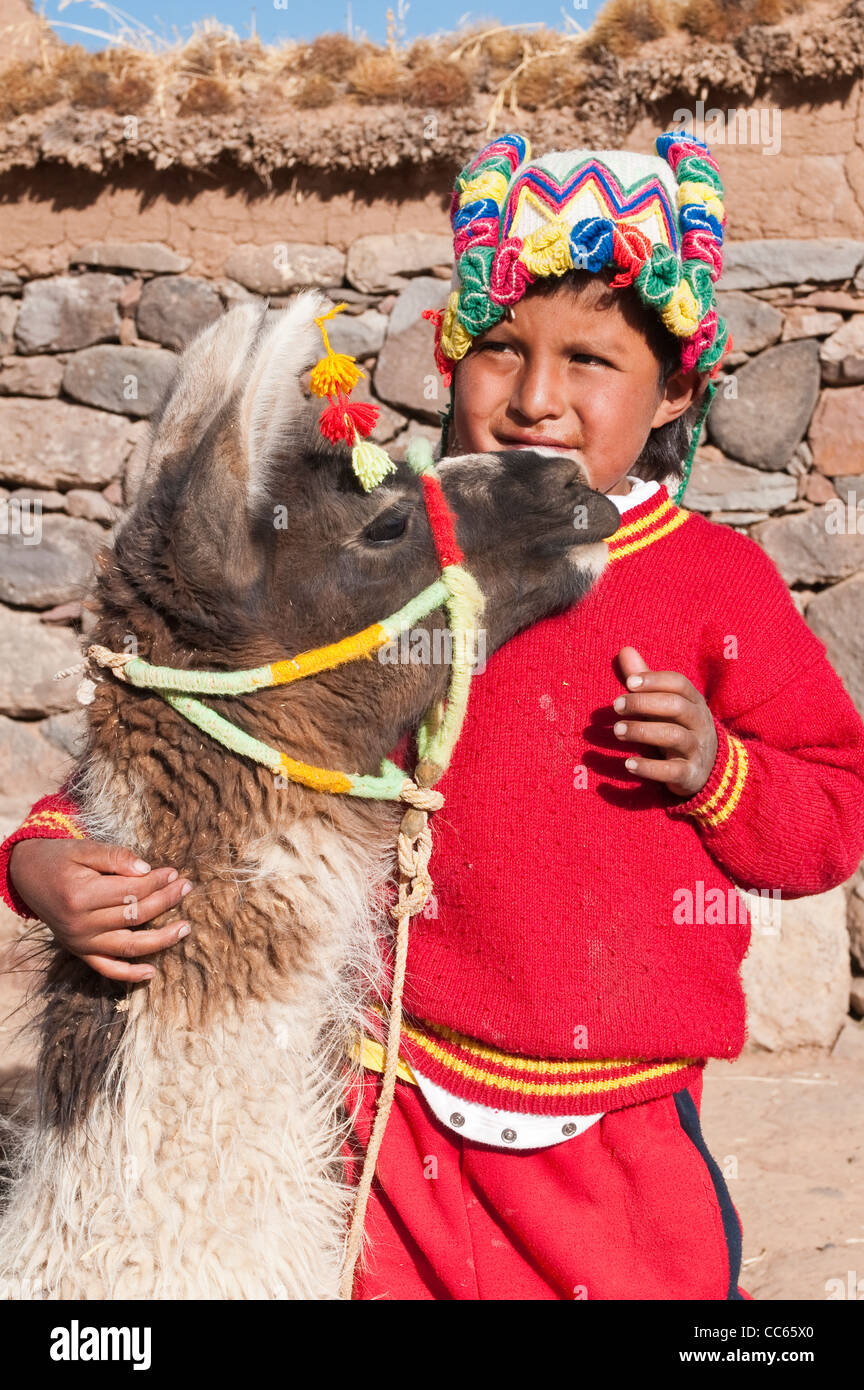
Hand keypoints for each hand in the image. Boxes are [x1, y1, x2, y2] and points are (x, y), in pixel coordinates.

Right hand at [9, 839, 192, 982]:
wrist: (27, 876)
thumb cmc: (59, 859)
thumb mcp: (84, 848)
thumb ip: (115, 857)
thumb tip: (146, 870)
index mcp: (81, 896)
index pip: (132, 891)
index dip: (157, 882)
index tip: (175, 873)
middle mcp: (81, 924)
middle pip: (135, 916)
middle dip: (166, 902)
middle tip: (186, 888)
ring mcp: (81, 942)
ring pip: (128, 947)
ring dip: (161, 940)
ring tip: (185, 929)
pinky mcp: (80, 952)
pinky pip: (107, 968)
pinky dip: (129, 974)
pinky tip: (152, 973)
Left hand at [611, 646, 717, 797]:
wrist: (709, 770)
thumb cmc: (678, 727)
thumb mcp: (665, 704)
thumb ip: (645, 681)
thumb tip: (624, 649)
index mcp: (693, 701)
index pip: (679, 684)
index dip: (654, 681)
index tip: (629, 683)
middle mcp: (699, 722)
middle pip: (676, 706)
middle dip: (643, 704)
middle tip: (615, 707)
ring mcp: (697, 748)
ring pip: (673, 736)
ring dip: (642, 732)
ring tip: (616, 731)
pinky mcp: (690, 774)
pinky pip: (672, 771)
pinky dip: (649, 768)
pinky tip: (628, 764)